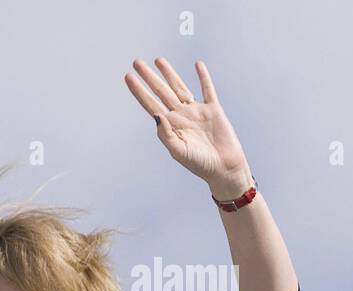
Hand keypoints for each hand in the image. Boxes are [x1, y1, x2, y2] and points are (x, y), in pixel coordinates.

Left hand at [124, 58, 252, 200]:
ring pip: (179, 87)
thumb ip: (166, 134)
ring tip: (158, 60)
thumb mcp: (178, 151)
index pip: (150, 104)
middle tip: (137, 62)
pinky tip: (197, 65)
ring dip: (169, 73)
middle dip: (149, 77)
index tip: (128, 77)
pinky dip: (203, 77)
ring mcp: (196, 111)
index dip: (139, 91)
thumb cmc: (199, 164)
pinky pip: (207, 89)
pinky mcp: (213, 110)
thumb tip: (156, 115)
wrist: (223, 168)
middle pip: (161, 91)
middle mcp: (181, 116)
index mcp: (170, 126)